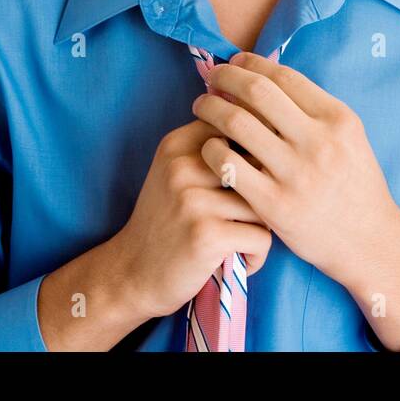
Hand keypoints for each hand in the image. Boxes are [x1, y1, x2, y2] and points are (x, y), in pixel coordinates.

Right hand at [111, 119, 273, 319]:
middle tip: (245, 219)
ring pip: (264, 206)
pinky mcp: (207, 235)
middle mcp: (182, 167)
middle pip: (258, 167)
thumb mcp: (174, 173)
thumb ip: (210, 148)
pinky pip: (261, 238)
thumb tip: (268, 127)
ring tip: (239, 244)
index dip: (255, 154)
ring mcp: (194, 201)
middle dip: (262, 196)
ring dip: (259, 230)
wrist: (131, 273)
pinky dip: (256, 256)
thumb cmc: (166, 221)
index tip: (247, 183)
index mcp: (176, 145)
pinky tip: (238, 262)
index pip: (237, 127)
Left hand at [191, 51, 399, 288]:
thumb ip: (314, 110)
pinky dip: (211, 148)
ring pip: (236, 124)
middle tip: (212, 77)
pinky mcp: (274, 205)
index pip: (284, 76)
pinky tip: (208, 146)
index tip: (235, 62)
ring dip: (210, 108)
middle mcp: (318, 142)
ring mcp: (295, 174)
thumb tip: (267, 76)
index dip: (252, 64)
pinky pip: (228, 165)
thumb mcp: (349, 137)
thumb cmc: (355, 184)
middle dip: (226, 77)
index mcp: (338, 119)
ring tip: (201, 106)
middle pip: (256, 92)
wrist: (368, 241)